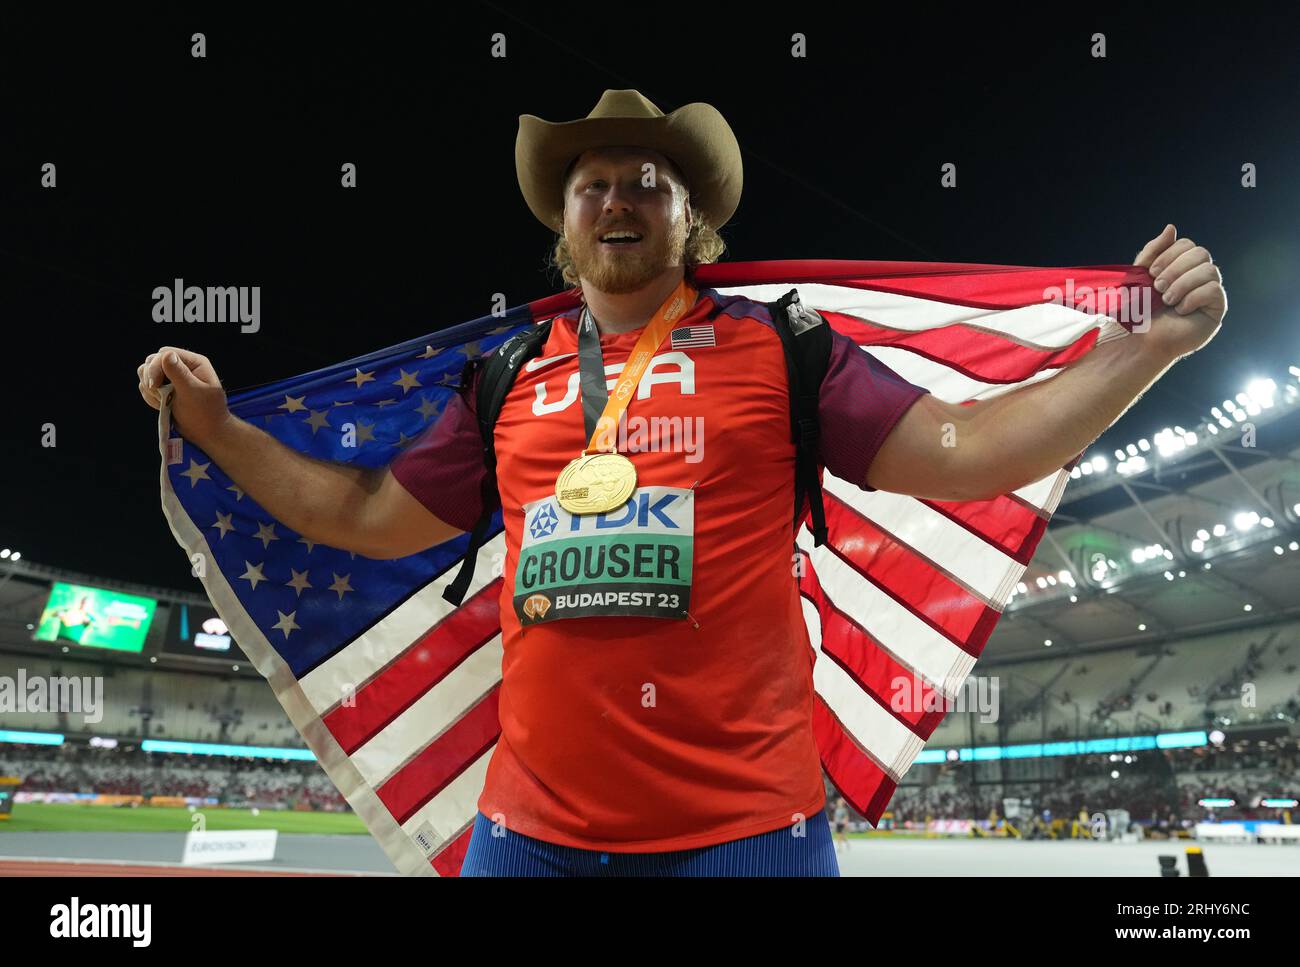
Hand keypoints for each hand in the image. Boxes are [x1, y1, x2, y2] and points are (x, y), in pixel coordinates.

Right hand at [137, 347, 230, 444]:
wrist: (207, 432)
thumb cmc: (205, 413)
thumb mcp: (193, 392)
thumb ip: (179, 373)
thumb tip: (166, 354)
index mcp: (194, 363)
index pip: (166, 353)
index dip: (155, 366)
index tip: (154, 385)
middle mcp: (183, 366)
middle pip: (152, 361)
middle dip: (151, 378)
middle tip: (158, 395)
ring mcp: (172, 378)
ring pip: (147, 373)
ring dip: (149, 389)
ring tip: (162, 402)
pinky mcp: (165, 389)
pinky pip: (147, 387)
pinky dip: (149, 396)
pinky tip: (160, 406)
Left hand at [1132, 224, 1226, 358]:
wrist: (1140, 340)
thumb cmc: (1139, 310)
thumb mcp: (1140, 275)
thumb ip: (1154, 251)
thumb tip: (1171, 227)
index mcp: (1182, 266)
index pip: (1187, 244)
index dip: (1169, 254)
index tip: (1150, 273)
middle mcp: (1199, 276)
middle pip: (1201, 253)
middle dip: (1175, 268)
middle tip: (1157, 287)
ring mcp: (1210, 292)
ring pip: (1209, 270)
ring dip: (1182, 284)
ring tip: (1166, 300)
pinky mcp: (1217, 309)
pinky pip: (1214, 290)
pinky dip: (1192, 298)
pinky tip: (1180, 310)